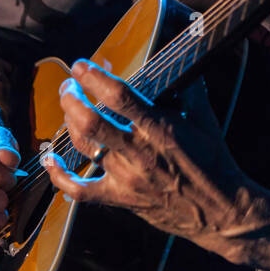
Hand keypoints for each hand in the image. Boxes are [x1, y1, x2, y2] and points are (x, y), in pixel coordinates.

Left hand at [42, 59, 269, 268]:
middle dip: (72, 97)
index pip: (119, 96)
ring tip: (68, 106)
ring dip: (68, 122)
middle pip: (90, 121)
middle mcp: (138, 152)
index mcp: (160, 129)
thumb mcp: (204, 118)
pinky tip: (49, 158)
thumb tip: (176, 60)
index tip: (82, 65)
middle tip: (70, 84)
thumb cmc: (214, 161)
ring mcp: (126, 177)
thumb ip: (186, 88)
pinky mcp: (121, 198)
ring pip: (83, 146)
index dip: (94, 78)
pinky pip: (80, 189)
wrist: (221, 210)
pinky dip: (59, 174)